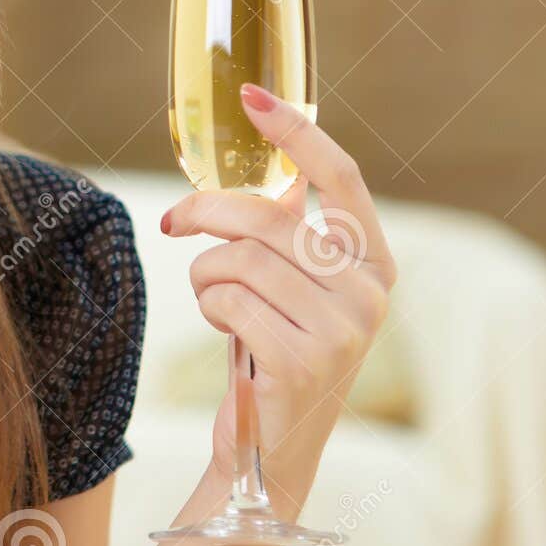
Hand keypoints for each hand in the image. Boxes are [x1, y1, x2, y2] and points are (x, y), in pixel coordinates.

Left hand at [160, 82, 398, 522]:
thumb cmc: (275, 351)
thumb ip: (292, 230)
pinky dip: (209, 308)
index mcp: (373, 261)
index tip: (252, 96)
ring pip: (238, 259)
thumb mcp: (293, 286)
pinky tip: (226, 332)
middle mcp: (369, 291)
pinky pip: (227, 300)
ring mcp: (343, 329)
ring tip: (215, 300)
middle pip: (265, 216)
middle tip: (172, 222)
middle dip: (204, 213)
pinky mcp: (303, 360)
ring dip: (205, 276)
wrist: (271, 449)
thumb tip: (273, 160)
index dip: (296, 131)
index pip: (339, 176)